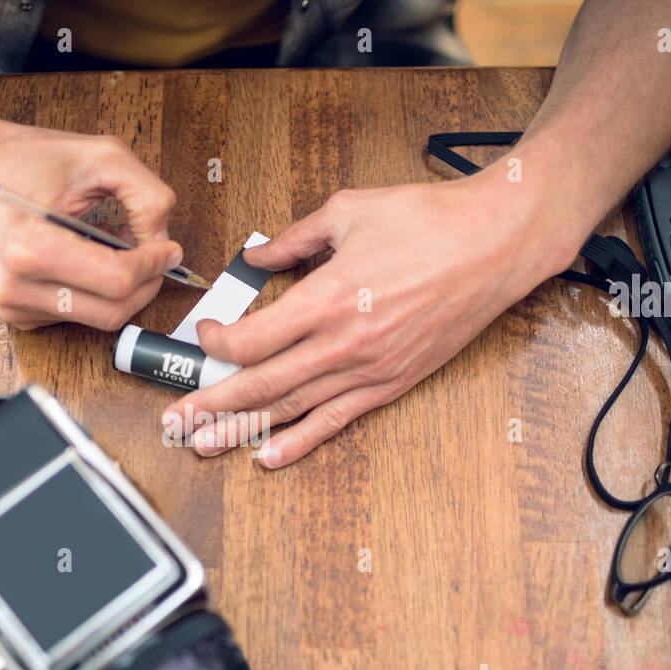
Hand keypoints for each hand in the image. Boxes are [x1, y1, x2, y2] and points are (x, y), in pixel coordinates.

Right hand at [0, 118, 181, 330]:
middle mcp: (16, 286)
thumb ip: (146, 195)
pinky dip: (97, 293)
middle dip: (145, 283)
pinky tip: (89, 261)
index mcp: (29, 248)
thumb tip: (163, 241)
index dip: (153, 265)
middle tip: (154, 253)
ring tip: (115, 248)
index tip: (168, 249)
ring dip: (122, 288)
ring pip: (100, 319)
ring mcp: (13, 305)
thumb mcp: (99, 156)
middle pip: (113, 311)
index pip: (116, 280)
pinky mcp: (17, 315)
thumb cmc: (25, 161)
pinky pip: (79, 317)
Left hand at [162, 173, 580, 466]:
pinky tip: (268, 457)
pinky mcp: (391, 384)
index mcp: (328, 296)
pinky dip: (299, 441)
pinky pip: (335, 420)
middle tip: (174, 422)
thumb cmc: (429, 222)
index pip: (252, 339)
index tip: (204, 335)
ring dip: (242, 430)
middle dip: (210, 405)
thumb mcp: (348, 212)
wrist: (496, 246)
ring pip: (292, 409)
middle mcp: (344, 343)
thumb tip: (256, 256)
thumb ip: (292, 239)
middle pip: (261, 385)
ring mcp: (368, 370)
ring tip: (204, 444)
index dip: (217, 343)